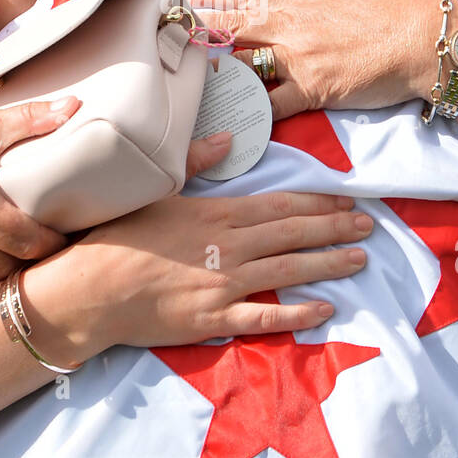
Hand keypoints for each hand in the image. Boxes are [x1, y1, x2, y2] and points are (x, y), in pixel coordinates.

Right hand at [22, 135, 374, 360]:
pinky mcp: (214, 320)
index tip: (345, 199)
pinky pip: (265, 318)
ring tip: (359, 259)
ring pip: (288, 272)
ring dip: (327, 264)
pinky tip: (326, 309)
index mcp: (216, 214)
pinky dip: (297, 314)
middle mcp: (228, 247)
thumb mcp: (155, 190)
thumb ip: (195, 163)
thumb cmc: (118, 236)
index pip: (279, 205)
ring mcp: (224, 286)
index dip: (316, 203)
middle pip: (292, 235)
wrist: (88, 289)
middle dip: (334, 228)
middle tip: (369, 225)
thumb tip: (226, 137)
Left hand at [185, 0, 437, 118]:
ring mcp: (299, 62)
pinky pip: (273, 105)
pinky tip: (225, 116)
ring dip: (212, 71)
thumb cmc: (394, 5)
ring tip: (182, 75)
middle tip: (165, 33)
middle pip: (231, 29)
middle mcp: (290, 30)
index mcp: (298, 1)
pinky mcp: (313, 92)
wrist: (424, 41)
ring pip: (243, 66)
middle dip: (196, 30)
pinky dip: (250, 111)